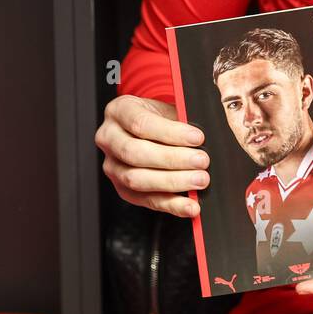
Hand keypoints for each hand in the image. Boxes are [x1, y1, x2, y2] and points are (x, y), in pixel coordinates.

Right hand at [95, 95, 207, 217]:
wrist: (149, 129)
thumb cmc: (160, 117)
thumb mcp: (168, 109)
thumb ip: (182, 119)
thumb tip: (203, 136)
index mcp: (119, 111)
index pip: (141, 123)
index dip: (171, 133)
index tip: (198, 137)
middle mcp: (109, 138)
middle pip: (136, 153)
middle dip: (173, 159)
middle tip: (201, 161)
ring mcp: (112, 166)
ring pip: (136, 179)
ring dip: (172, 182)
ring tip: (199, 180)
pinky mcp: (122, 188)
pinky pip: (145, 200)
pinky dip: (171, 205)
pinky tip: (190, 205)